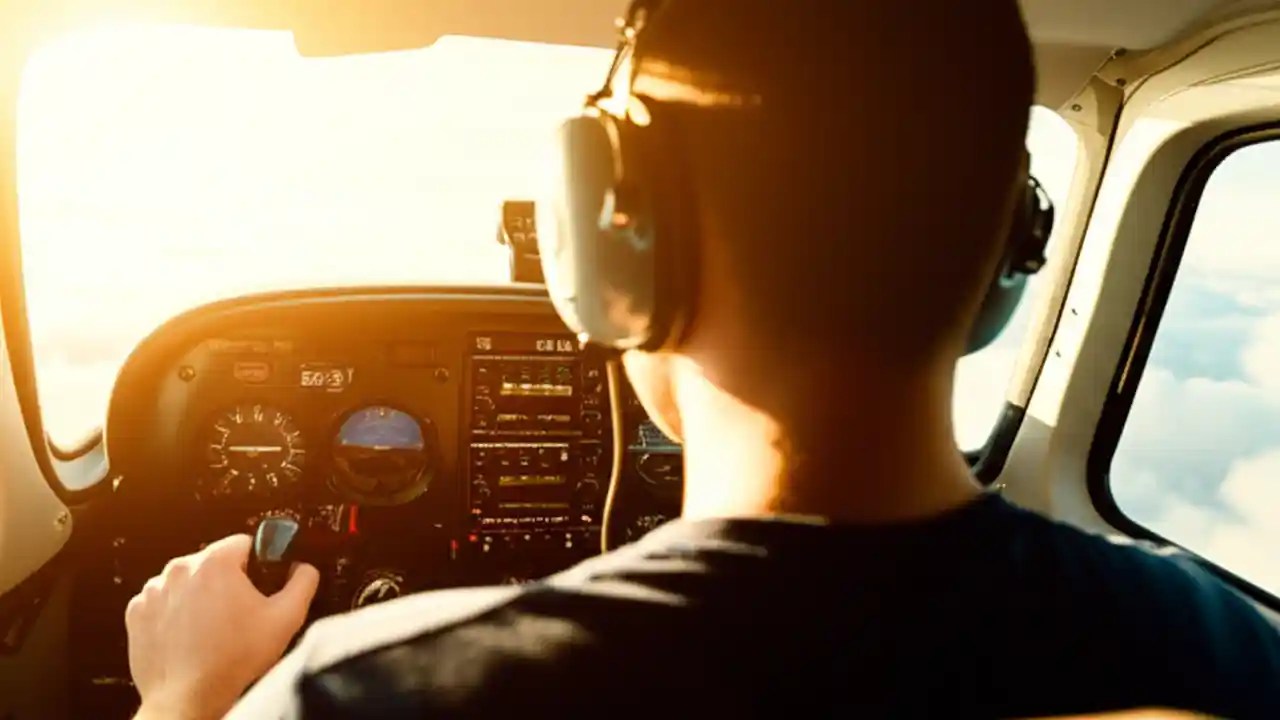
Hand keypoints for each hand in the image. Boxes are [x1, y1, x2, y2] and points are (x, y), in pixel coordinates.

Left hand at [125, 534, 318, 719]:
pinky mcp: (138, 613)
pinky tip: (190, 636)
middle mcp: (179, 570)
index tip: (260, 584)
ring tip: (213, 630)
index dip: (259, 563)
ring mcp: (154, 591)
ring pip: (188, 582)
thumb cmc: (232, 661)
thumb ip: (302, 583)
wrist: (187, 699)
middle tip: (239, 615)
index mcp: (215, 562)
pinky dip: (176, 614)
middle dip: (228, 582)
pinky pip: (164, 602)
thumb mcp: (286, 619)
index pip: (244, 542)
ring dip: (200, 597)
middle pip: (214, 562)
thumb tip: (303, 569)